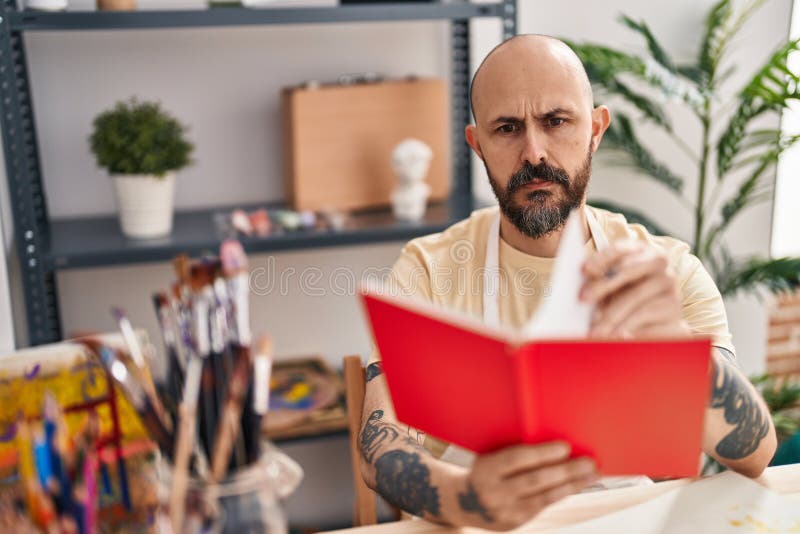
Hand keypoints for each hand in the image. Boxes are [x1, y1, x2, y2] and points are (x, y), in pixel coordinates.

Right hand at [459, 442, 596, 530]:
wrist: (458, 502)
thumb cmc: (481, 470)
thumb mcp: (487, 457)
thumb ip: (512, 454)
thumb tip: (554, 447)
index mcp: (484, 469)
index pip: (518, 459)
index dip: (543, 453)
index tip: (565, 446)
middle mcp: (493, 493)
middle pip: (535, 480)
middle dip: (566, 471)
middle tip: (590, 463)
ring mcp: (503, 512)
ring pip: (543, 497)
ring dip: (572, 486)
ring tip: (592, 475)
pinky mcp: (512, 524)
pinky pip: (540, 507)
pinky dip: (559, 495)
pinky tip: (574, 486)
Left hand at [580, 241, 691, 338]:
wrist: (658, 320)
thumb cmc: (626, 297)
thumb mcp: (611, 287)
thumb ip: (599, 282)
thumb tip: (583, 292)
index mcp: (639, 249)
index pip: (619, 249)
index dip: (601, 258)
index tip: (584, 269)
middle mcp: (657, 261)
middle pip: (626, 271)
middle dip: (601, 285)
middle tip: (582, 299)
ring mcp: (668, 281)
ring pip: (634, 296)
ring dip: (610, 313)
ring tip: (594, 327)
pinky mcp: (673, 304)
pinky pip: (645, 314)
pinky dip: (626, 325)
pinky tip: (614, 334)